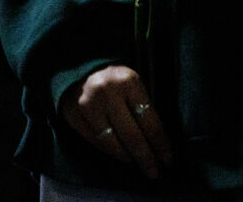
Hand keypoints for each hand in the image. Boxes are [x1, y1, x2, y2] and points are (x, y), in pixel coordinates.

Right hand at [62, 64, 171, 178]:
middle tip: (154, 173)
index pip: (151, 123)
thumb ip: (146, 109)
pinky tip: (121, 155)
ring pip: (113, 144)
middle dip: (146, 159)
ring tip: (138, 166)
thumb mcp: (135, 86)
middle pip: (133, 137)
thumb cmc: (117, 81)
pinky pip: (96, 143)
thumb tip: (161, 146)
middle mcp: (106, 92)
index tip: (168, 161)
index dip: (161, 146)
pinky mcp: (74, 115)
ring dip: (129, 159)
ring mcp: (87, 104)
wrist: (81, 70)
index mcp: (129, 82)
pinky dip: (111, 152)